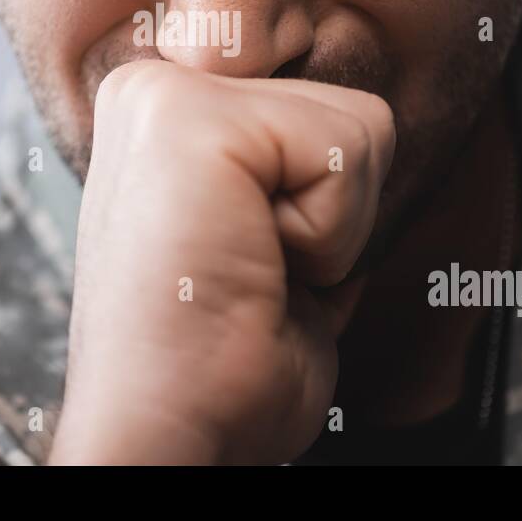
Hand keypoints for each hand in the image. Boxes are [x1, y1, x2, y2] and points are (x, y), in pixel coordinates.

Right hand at [49, 59, 394, 463]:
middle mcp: (154, 89)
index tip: (255, 258)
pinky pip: (346, 151)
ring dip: (333, 227)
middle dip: (334, 211)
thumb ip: (299, 168)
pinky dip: (330, 234)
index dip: (326, 197)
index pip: (321, 100)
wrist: (169, 431)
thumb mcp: (270, 234)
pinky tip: (252, 263)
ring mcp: (164, 95)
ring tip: (251, 265)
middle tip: (254, 268)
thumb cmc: (220, 361)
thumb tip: (366, 133)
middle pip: (349, 110)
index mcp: (168, 114)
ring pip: (360, 126)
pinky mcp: (189, 120)